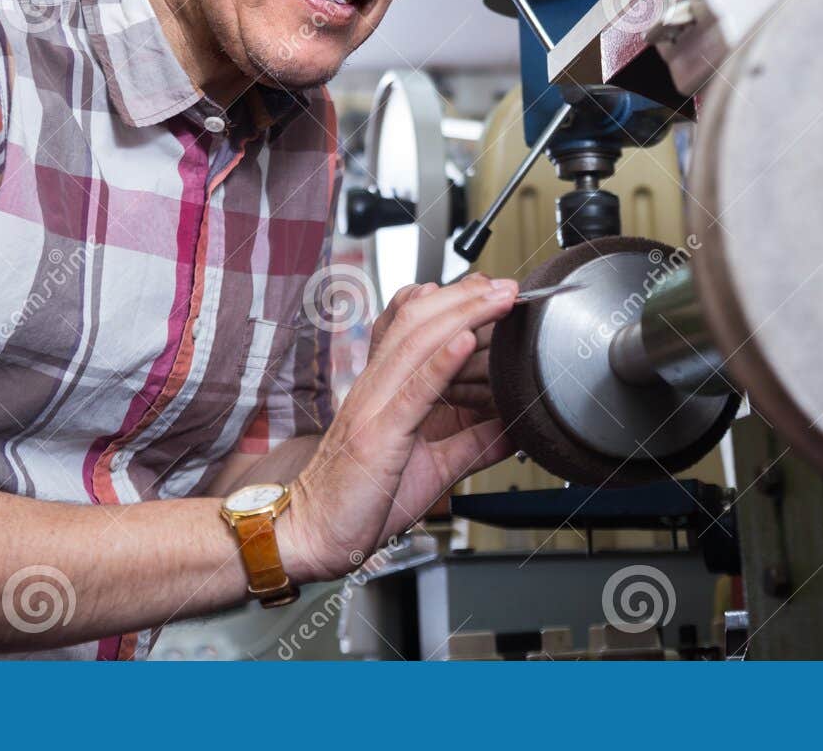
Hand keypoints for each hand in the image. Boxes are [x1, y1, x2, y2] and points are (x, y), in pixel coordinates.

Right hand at [275, 273, 517, 582]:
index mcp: (384, 390)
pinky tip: (465, 340)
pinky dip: (441, 361)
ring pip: (416, 343)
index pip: (416, 328)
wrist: (308, 536)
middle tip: (506, 285)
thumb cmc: (359, 503)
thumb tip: (515, 429)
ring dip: (462, 314)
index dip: (454, 302)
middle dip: (465, 297)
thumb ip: (471, 443)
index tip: (492, 291)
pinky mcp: (378, 435)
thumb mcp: (431, 468)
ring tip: (497, 298)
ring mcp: (375, 407)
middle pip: (418, 322)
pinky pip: (413, 391)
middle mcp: (376, 388)